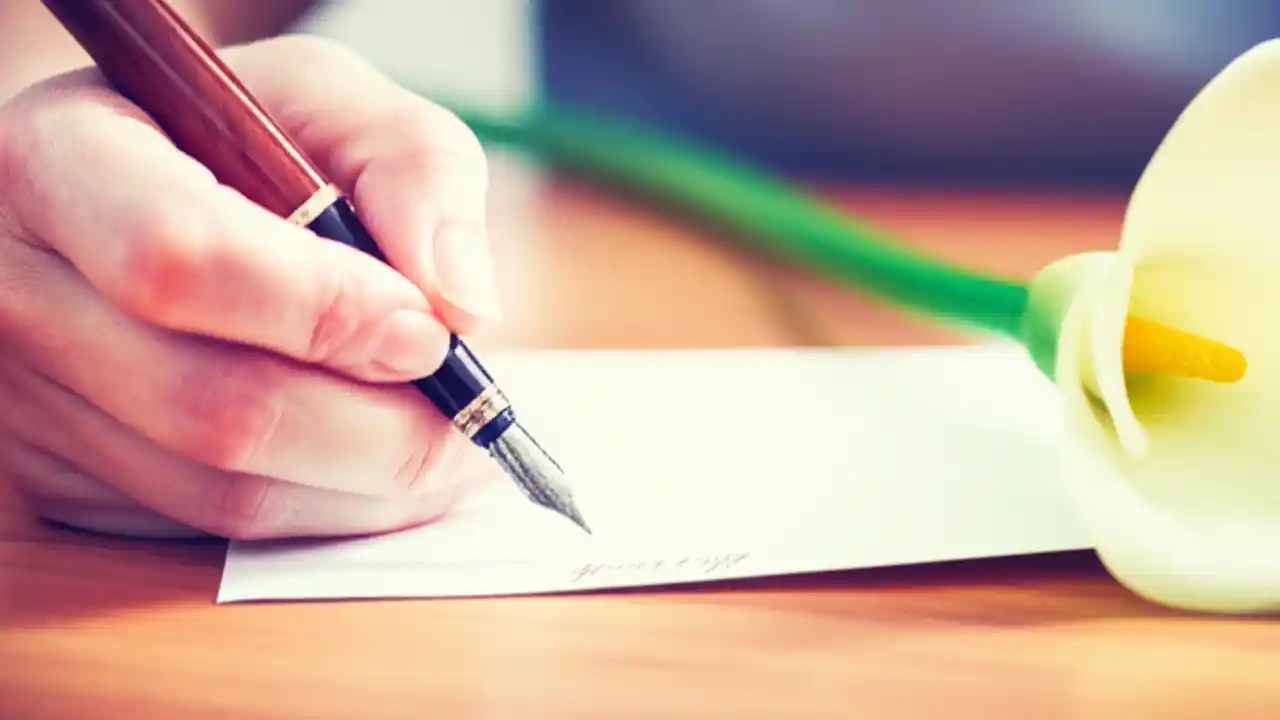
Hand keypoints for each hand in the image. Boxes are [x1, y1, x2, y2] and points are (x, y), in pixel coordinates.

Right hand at [0, 36, 501, 539]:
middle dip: (381, 429)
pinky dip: (324, 511)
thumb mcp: (339, 104)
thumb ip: (416, 171)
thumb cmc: (249, 139)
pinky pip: (215, 531)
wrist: (156, 188)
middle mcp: (21, 289)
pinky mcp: (65, 479)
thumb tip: (462, 309)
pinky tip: (372, 462)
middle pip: (215, 408)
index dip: (324, 311)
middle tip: (470, 414)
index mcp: (63, 159)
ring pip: (224, 493)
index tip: (429, 332)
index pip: (181, 257)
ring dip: (369, 486)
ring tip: (444, 443)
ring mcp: (32, 401)